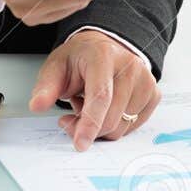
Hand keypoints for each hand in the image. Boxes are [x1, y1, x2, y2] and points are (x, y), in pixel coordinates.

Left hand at [29, 30, 158, 150]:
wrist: (104, 47)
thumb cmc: (80, 58)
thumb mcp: (56, 67)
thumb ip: (46, 87)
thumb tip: (37, 105)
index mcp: (103, 55)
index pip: (100, 96)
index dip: (89, 123)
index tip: (80, 143)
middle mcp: (130, 65)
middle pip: (112, 116)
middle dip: (88, 128)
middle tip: (72, 115)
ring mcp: (146, 79)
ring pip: (123, 126)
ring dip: (101, 125)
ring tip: (90, 104)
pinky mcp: (153, 92)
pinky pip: (134, 125)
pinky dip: (117, 124)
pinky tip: (107, 108)